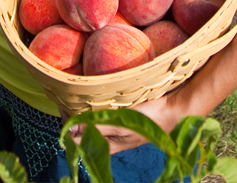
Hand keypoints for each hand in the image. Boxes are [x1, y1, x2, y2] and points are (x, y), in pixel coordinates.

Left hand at [67, 94, 183, 156]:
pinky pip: (101, 110)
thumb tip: (72, 128)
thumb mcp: (123, 124)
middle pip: (82, 127)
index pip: (78, 138)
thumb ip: (98, 126)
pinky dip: (93, 102)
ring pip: (90, 117)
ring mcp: (115, 124)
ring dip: (81, 106)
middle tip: (65, 94)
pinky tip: (91, 91)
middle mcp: (109, 136)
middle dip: (72, 113)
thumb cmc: (151, 120)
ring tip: (74, 91)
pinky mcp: (121, 114)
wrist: (174, 110)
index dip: (67, 123)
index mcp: (107, 144)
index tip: (62, 105)